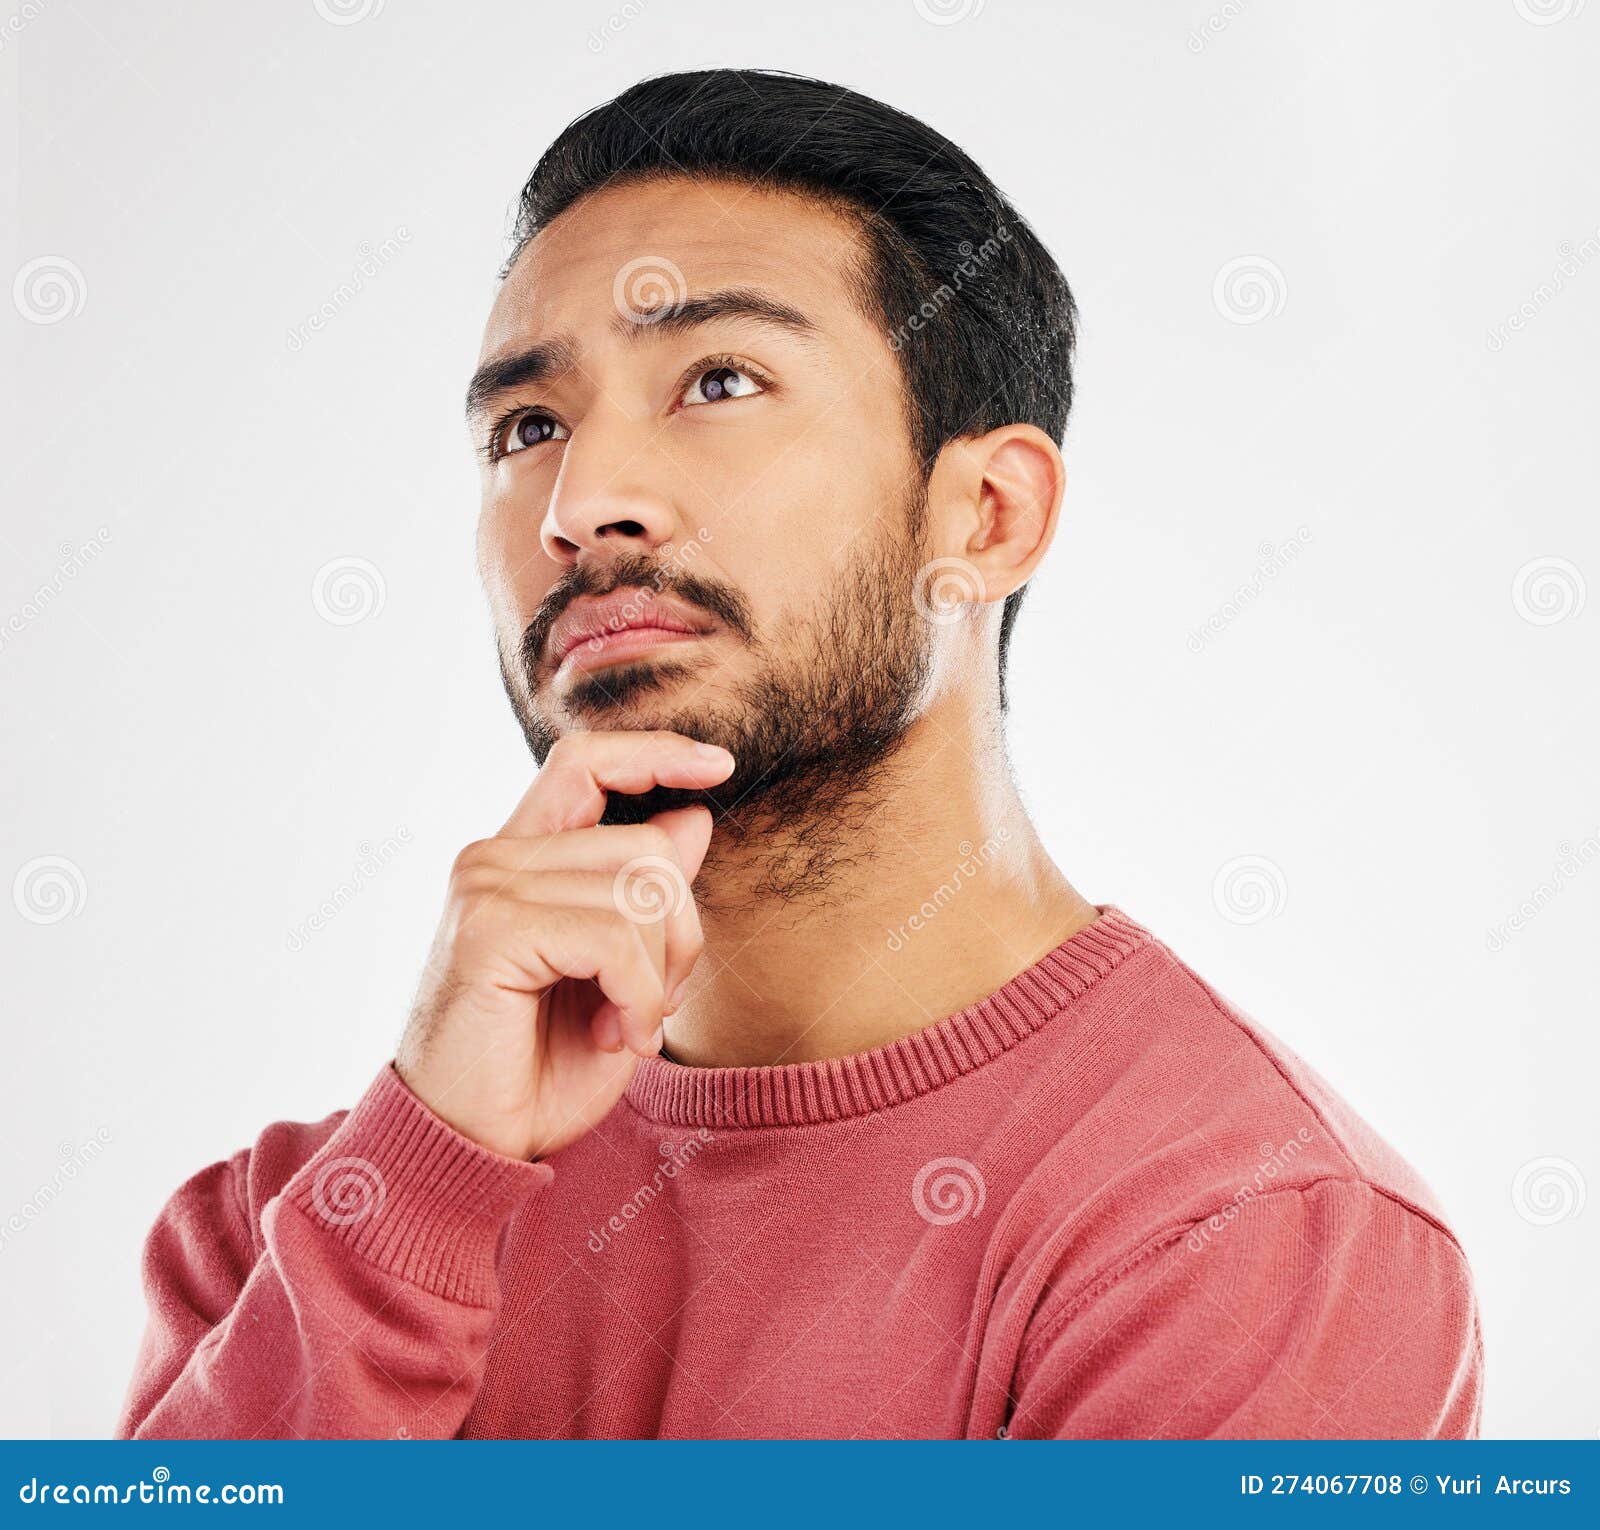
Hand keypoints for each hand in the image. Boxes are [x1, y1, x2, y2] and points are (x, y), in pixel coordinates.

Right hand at [395, 731, 732, 1159]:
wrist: (467, 1150)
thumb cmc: (536, 1073)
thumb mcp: (616, 978)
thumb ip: (643, 898)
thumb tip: (693, 817)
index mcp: (518, 860)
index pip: (585, 760)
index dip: (656, 750)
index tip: (719, 765)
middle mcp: (493, 859)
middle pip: (647, 844)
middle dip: (681, 931)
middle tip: (651, 1003)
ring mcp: (488, 887)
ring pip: (641, 889)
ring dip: (660, 974)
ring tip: (622, 1026)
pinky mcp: (492, 928)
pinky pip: (615, 937)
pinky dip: (639, 996)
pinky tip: (616, 1037)